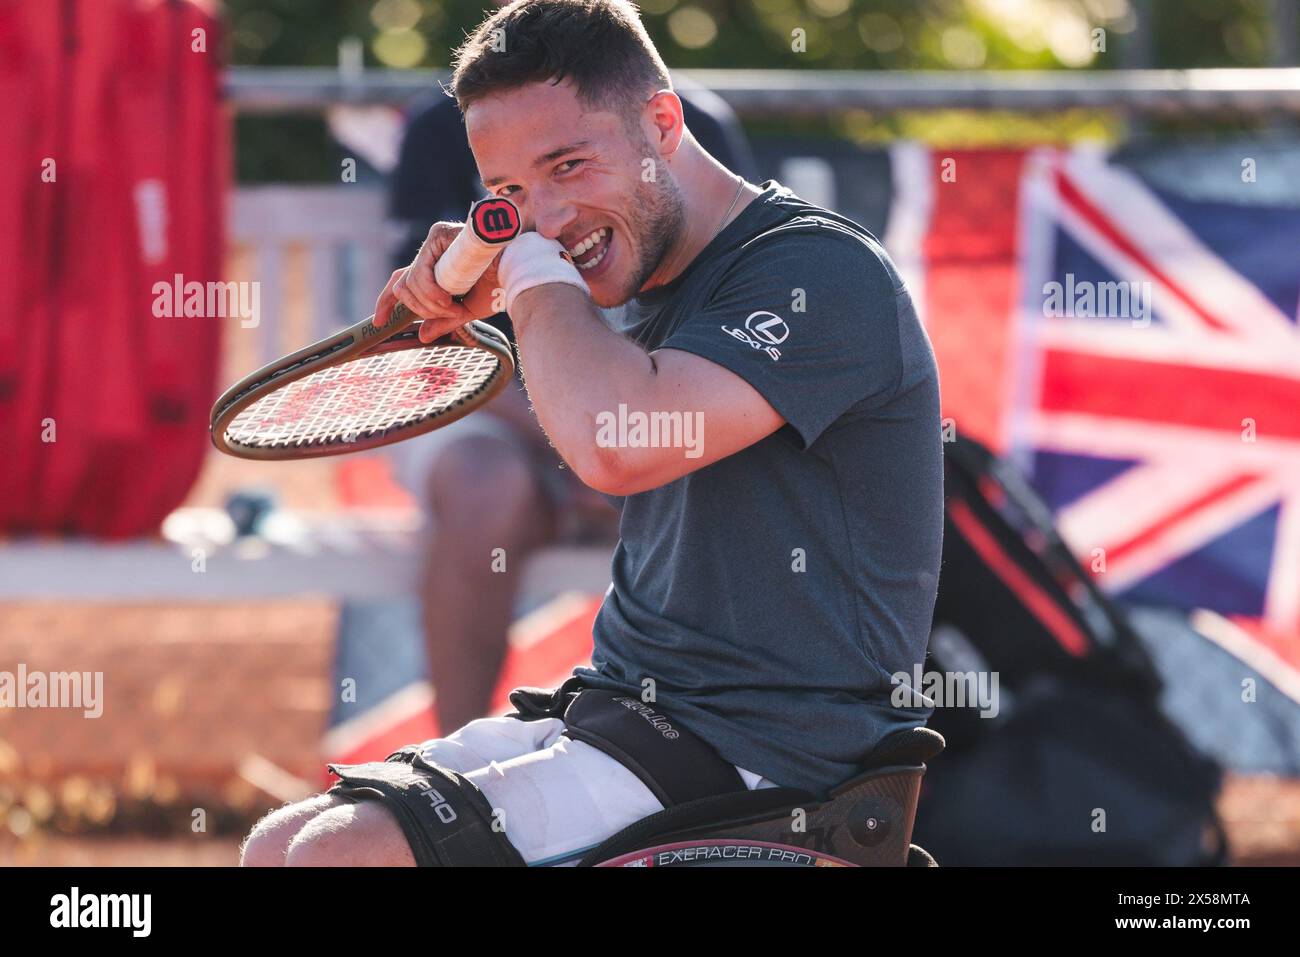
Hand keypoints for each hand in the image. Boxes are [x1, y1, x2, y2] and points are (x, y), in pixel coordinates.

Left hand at [373, 221, 504, 342]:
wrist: (517, 270)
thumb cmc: (499, 286)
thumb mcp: (467, 310)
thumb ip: (444, 321)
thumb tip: (423, 335)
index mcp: (436, 270)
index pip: (401, 283)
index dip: (386, 302)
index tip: (379, 323)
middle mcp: (431, 255)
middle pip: (403, 286)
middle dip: (419, 309)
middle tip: (447, 314)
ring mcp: (433, 243)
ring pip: (409, 282)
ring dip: (429, 304)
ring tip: (453, 306)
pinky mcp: (438, 235)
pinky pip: (421, 273)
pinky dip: (431, 292)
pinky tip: (448, 298)